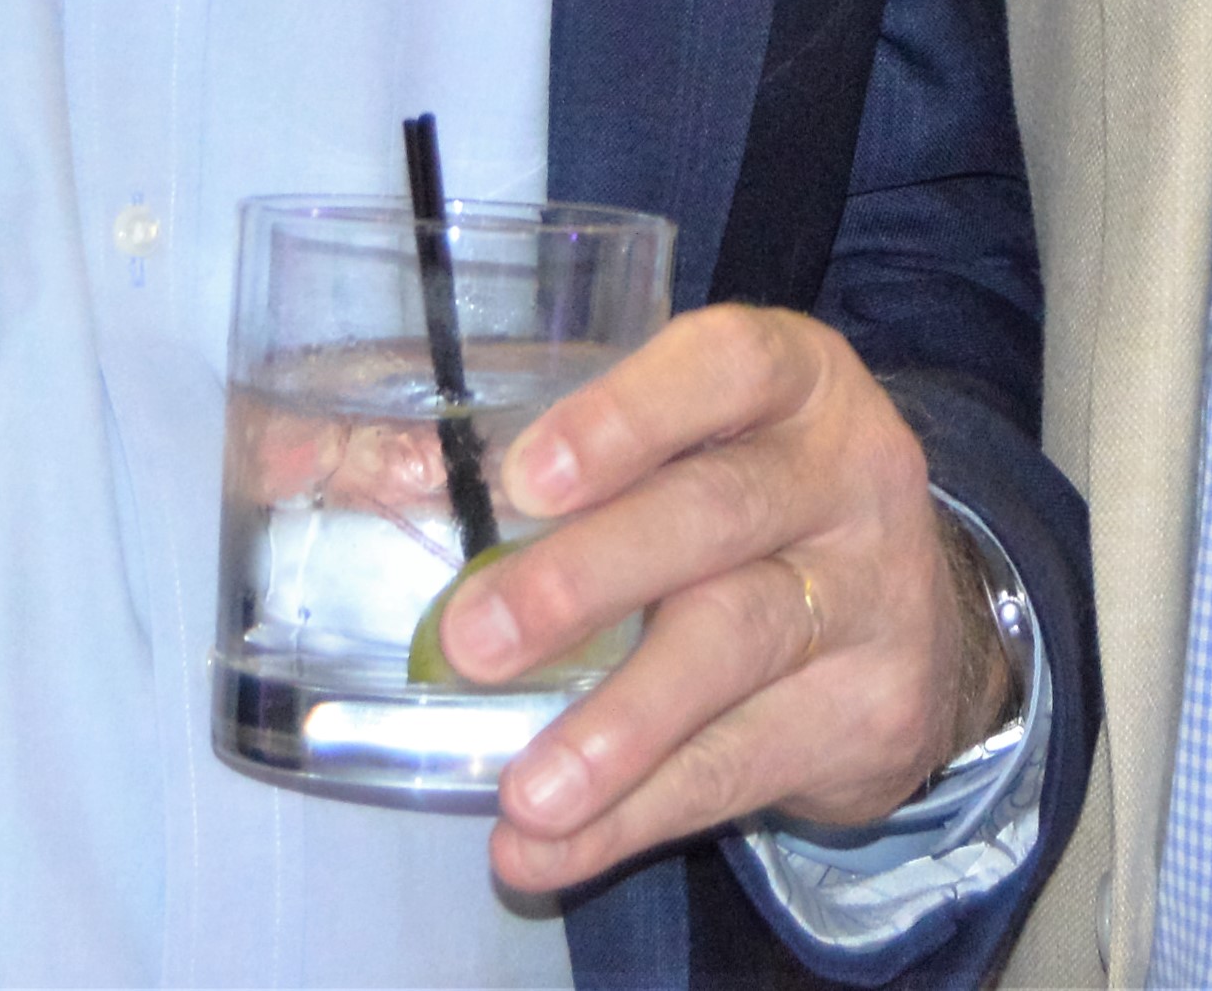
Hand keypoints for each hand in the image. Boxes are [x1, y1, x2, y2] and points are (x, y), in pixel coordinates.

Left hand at [430, 306, 1012, 900]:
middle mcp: (847, 473)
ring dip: (618, 725)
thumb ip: (513, 448)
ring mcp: (871, 593)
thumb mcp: (673, 449)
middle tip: (474, 642)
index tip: (524, 480)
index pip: (726, 366)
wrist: (919, 622)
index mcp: (792, 379)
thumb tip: (291, 455)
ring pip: (736, 646)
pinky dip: (635, 813)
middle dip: (588, 578)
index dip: (625, 416)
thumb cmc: (742, 503)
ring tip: (524, 790)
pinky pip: (741, 763)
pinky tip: (552, 847)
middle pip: (718, 515)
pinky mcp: (869, 710)